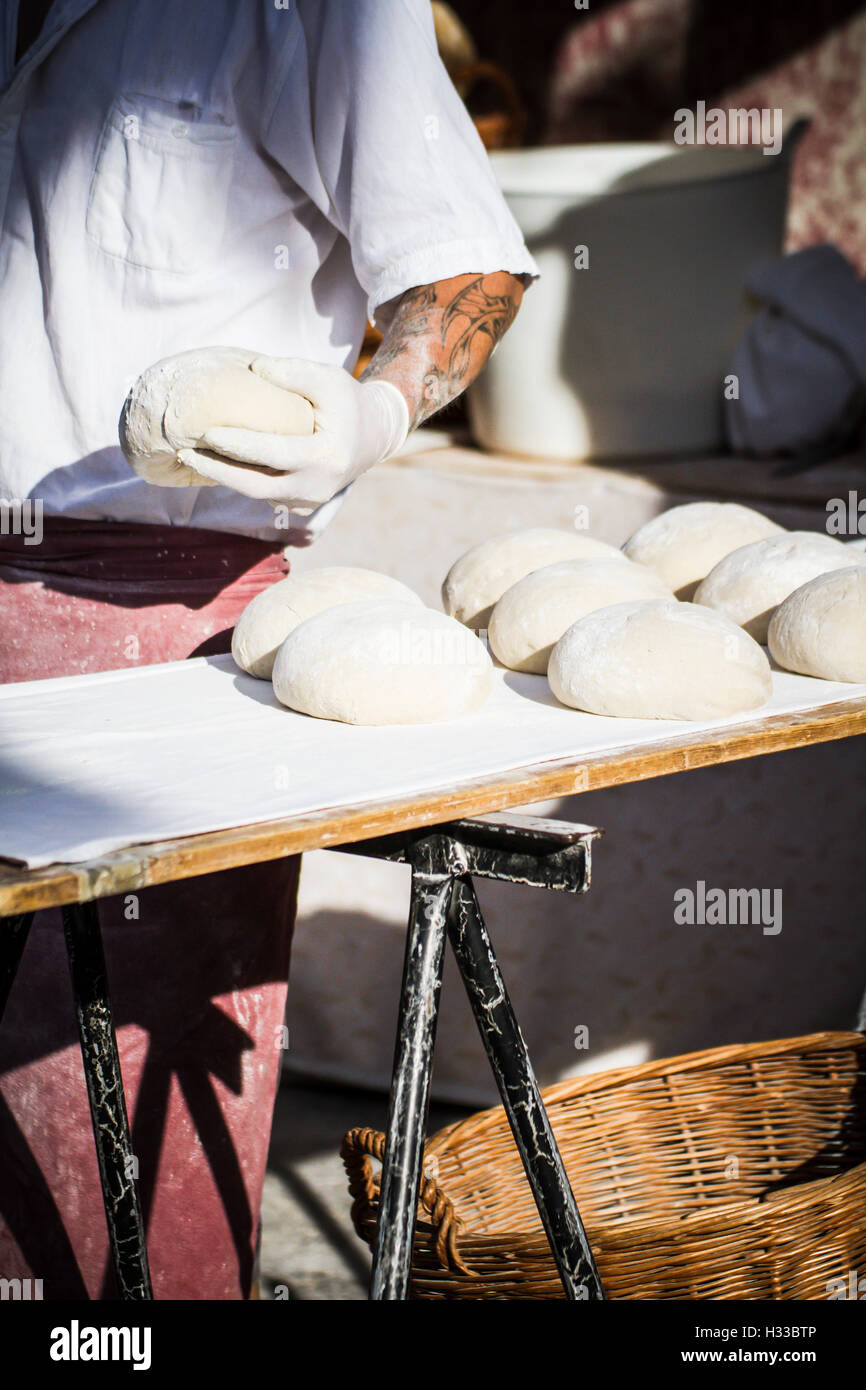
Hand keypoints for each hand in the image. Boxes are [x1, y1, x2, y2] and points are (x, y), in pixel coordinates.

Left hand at [178, 357, 409, 509]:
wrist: (374, 435)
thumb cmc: (347, 401)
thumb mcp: (326, 377)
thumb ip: (292, 371)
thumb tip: (253, 370)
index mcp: (325, 456)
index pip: (272, 454)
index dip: (237, 446)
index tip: (206, 433)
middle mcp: (317, 486)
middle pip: (257, 486)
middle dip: (218, 471)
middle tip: (185, 454)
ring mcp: (310, 500)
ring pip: (258, 494)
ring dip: (225, 477)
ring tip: (193, 456)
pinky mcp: (302, 505)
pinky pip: (265, 494)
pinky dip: (241, 480)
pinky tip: (217, 463)